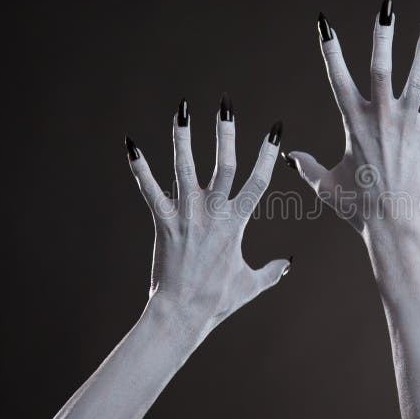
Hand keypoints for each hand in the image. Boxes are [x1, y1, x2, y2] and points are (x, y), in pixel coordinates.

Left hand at [127, 96, 290, 331]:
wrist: (182, 314)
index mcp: (237, 223)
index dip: (268, 152)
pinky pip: (149, 189)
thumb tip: (288, 264)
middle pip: (224, 163)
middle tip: (226, 104)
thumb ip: (272, 271)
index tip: (276, 129)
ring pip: (185, 167)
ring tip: (182, 110)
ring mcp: (187, 215)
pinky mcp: (164, 221)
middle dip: (226, 131)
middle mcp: (213, 212)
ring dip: (183, 136)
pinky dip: (140, 167)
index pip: (259, 180)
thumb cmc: (218, 301)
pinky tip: (131, 144)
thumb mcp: (251, 284)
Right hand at [286, 0, 419, 241]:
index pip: (336, 77)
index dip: (329, 48)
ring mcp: (406, 125)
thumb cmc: (357, 210)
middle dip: (383, 35)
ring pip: (417, 78)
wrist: (392, 227)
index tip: (324, 23)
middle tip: (386, 6)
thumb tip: (288, 156)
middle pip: (381, 66)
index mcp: (353, 122)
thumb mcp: (325, 186)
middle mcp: (380, 117)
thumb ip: (306, 167)